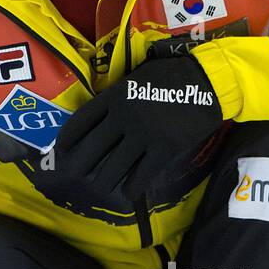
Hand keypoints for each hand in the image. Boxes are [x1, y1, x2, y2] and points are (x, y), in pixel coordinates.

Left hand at [55, 54, 222, 194]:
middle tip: (75, 176)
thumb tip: (99, 119)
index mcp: (115, 96)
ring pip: (113, 168)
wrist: (208, 81)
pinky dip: (131, 188)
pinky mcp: (163, 150)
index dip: (67, 141)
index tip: (61, 151)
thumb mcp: (136, 78)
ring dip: (103, 182)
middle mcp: (123, 117)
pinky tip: (128, 193)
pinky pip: (140, 176)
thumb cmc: (172, 76)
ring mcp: (143, 135)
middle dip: (78, 167)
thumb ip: (117, 96)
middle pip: (90, 150)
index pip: (80, 122)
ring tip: (100, 188)